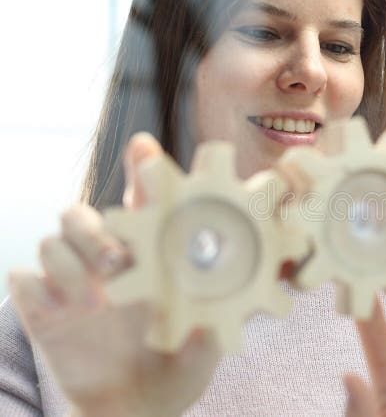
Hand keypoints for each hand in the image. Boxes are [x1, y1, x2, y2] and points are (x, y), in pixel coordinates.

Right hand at [7, 133, 220, 416]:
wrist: (135, 412)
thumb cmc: (174, 373)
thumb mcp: (200, 355)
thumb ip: (207, 334)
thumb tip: (212, 318)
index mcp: (149, 259)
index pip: (142, 202)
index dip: (141, 169)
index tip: (144, 146)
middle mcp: (108, 261)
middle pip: (81, 213)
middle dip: (94, 230)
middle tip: (115, 262)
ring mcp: (72, 283)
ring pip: (52, 241)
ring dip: (70, 265)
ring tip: (95, 303)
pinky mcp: (43, 310)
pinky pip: (24, 279)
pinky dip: (38, 289)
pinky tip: (60, 311)